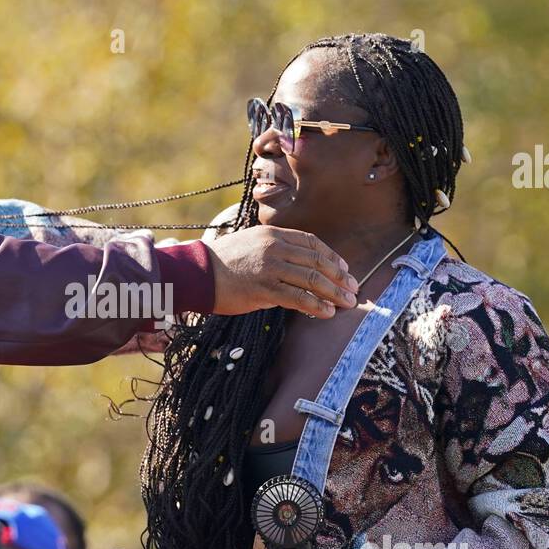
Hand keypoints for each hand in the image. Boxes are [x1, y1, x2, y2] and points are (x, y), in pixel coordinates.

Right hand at [203, 226, 358, 317]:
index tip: (344, 268)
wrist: (196, 273)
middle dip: (339, 277)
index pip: (311, 242)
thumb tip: (296, 272)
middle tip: (353, 289)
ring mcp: (270, 267)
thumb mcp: (250, 245)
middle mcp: (275, 248)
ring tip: (346, 303)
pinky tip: (326, 313)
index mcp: (273, 235)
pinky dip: (315, 306)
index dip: (331, 256)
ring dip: (333, 292)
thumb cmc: (221, 262)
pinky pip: (297, 298)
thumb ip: (274, 252)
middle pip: (317, 261)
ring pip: (312, 279)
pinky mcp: (264, 288)